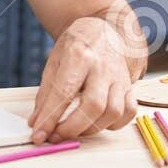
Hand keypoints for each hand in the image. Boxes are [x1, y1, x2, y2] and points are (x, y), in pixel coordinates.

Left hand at [28, 16, 137, 143]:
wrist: (106, 30)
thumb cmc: (77, 47)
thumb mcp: (54, 61)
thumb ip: (45, 93)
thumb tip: (36, 123)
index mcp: (79, 55)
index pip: (64, 92)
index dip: (50, 117)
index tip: (39, 134)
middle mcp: (103, 66)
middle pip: (93, 105)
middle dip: (72, 128)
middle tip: (56, 137)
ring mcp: (120, 77)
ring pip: (113, 112)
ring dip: (91, 129)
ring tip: (73, 131)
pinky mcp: (131, 86)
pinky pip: (128, 112)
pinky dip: (113, 125)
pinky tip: (97, 123)